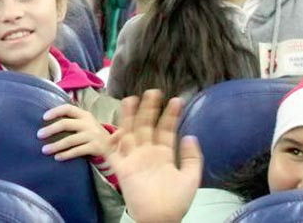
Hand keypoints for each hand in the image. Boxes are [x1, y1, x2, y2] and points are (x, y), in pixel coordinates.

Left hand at [38, 103, 112, 160]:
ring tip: (44, 150)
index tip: (44, 117)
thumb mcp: (86, 124)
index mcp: (85, 115)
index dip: (55, 111)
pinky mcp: (96, 147)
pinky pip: (77, 151)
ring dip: (55, 145)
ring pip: (70, 140)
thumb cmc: (93, 135)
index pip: (68, 108)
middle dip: (50, 129)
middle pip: (66, 124)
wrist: (114, 148)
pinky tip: (57, 157)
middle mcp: (89, 123)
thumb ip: (72, 120)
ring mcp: (93, 135)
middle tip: (39, 135)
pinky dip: (66, 154)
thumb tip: (49, 121)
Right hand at [107, 90, 202, 222]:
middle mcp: (148, 153)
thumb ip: (192, 158)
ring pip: (130, 132)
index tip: (176, 100)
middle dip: (150, 109)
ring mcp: (134, 159)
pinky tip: (111, 126)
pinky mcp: (121, 168)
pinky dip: (110, 140)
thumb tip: (190, 135)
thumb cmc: (176, 202)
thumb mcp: (191, 178)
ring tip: (132, 98)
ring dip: (131, 117)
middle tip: (154, 91)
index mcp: (164, 155)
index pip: (166, 130)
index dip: (171, 115)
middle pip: (147, 126)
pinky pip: (112, 152)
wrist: (159, 219)